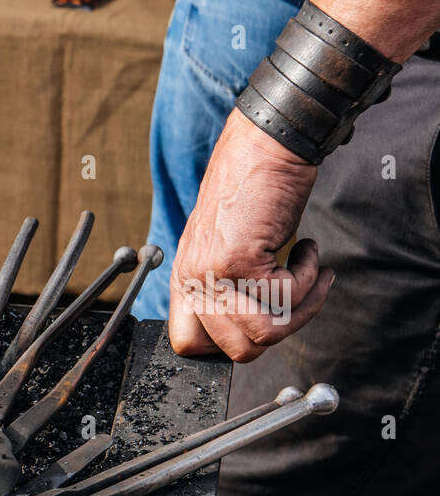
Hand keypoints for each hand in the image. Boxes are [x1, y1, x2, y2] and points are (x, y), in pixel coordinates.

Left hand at [168, 112, 333, 362]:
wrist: (266, 144)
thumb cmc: (255, 192)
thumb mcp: (227, 247)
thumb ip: (226, 290)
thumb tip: (249, 332)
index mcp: (184, 280)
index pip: (188, 345)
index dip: (230, 343)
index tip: (262, 318)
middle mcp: (192, 280)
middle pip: (235, 350)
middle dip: (279, 329)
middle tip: (298, 296)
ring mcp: (212, 274)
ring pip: (265, 333)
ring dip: (302, 306)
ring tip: (309, 271)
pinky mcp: (239, 262)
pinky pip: (286, 298)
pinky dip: (311, 278)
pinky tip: (308, 250)